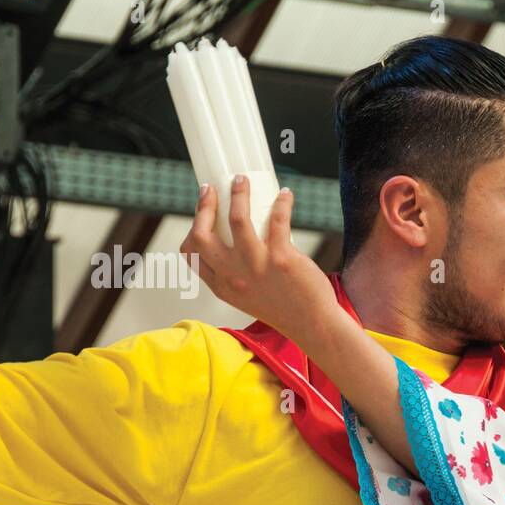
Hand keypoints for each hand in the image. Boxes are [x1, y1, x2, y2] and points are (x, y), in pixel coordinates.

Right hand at [179, 175, 340, 348]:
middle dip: (204, 206)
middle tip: (213, 189)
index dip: (194, 225)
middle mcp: (233, 277)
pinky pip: (277, 220)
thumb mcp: (246, 296)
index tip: (203, 208)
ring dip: (238, 194)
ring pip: (237, 219)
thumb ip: (234, 274)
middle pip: (203, 235)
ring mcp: (256, 266)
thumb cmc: (282, 307)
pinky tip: (286, 194)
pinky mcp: (282, 259)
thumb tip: (236, 236)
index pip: (192, 252)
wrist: (312, 325)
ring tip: (242, 180)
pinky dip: (282, 202)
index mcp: (221, 286)